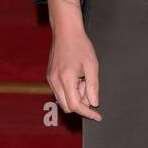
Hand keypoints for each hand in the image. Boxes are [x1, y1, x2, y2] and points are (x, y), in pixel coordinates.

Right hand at [46, 2, 100, 120]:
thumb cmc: (80, 45)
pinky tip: (76, 76)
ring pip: (63, 100)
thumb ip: (93, 86)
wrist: (65, 31)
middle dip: (81, 103)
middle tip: (88, 86)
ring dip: (75, 96)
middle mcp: (55, 81)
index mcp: (66, 78)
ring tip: (82, 78)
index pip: (75, 105)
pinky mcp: (50, 77)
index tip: (98, 116)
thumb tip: (94, 104)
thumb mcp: (92, 65)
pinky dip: (70, 90)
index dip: (88, 113)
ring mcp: (50, 79)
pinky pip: (60, 92)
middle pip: (68, 106)